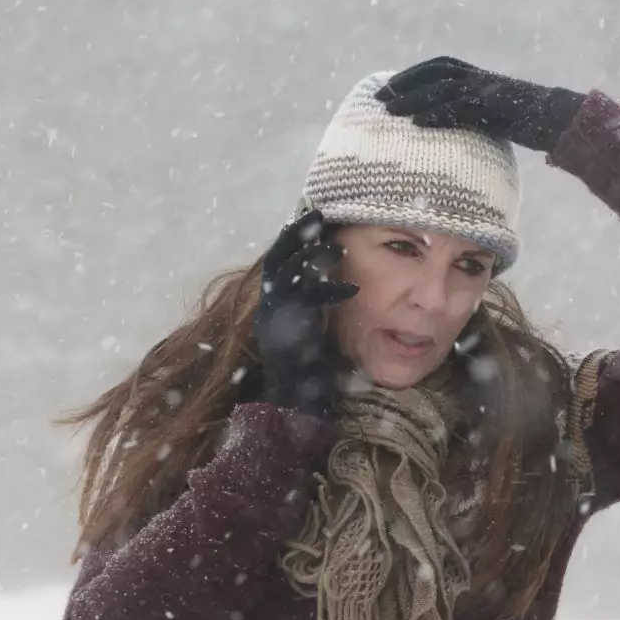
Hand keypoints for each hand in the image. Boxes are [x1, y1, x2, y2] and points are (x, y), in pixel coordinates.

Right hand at [254, 209, 357, 414]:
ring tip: (337, 248)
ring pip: (286, 276)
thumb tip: (331, 276)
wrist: (295, 403)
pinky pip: (308, 304)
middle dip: (295, 236)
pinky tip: (350, 288)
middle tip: (318, 215)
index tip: (310, 216)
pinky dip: (328, 292)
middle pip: (276, 261)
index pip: (277, 262)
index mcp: (272, 304)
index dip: (291, 238)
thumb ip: (312, 302)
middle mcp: (268, 308)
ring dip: (311, 258)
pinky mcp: (288, 331)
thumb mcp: (308, 327)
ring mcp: (275, 319)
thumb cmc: (307, 368)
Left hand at [374, 56, 586, 152]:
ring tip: (389, 110)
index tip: (387, 85)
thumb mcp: (495, 114)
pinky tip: (418, 123)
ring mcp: (488, 88)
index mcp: (479, 75)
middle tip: (378, 96)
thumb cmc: (530, 121)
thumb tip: (449, 124)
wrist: (561, 120)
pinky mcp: (495, 105)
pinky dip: (437, 114)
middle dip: (404, 82)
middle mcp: (481, 76)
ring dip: (413, 98)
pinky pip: (460, 107)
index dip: (412, 74)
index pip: (439, 66)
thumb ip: (472, 112)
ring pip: (443, 88)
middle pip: (435, 72)